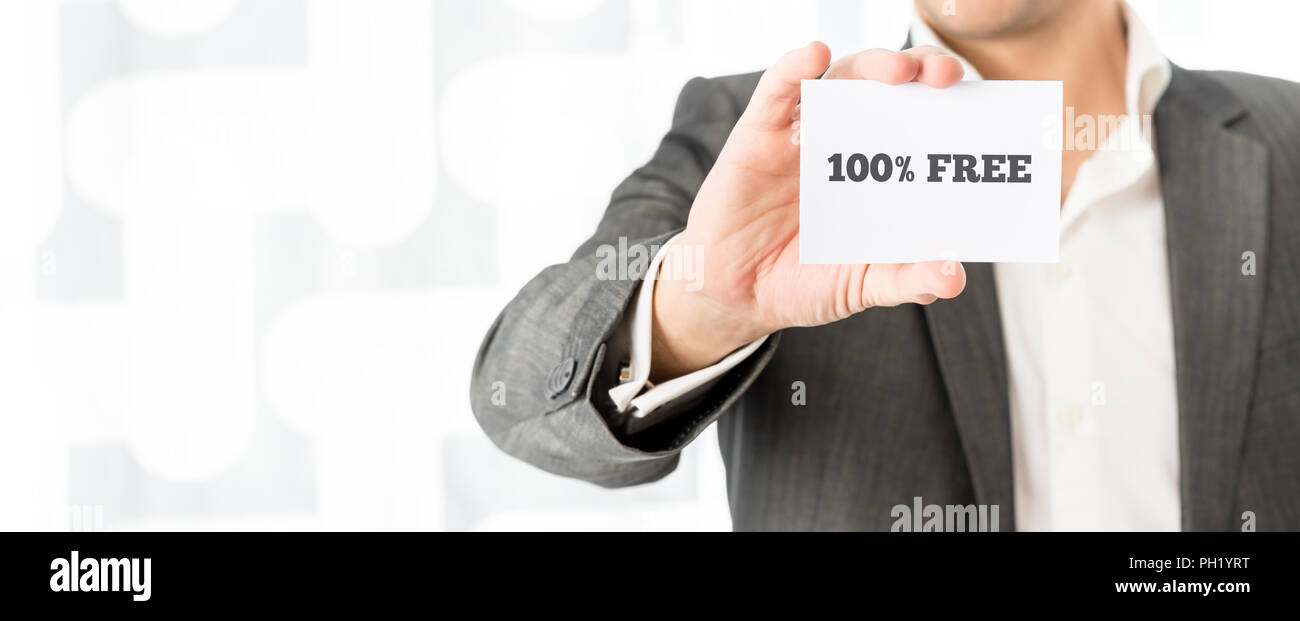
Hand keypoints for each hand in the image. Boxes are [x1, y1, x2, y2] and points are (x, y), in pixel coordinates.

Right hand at [651, 43, 967, 379]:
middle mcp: (844, 142)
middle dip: (920, 70)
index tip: (976, 102)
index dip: (947, 102)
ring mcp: (802, 137)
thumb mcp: (863, 285)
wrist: (738, 297)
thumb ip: (906, 279)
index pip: (920, 118)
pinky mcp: (757, 138)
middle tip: (943, 77)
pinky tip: (814, 56)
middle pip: (887, 86)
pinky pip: (776, 93)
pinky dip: (794, 69)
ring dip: (872, 65)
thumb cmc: (803, 280)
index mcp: (877, 170)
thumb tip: (953, 277)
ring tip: (898, 70)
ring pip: (840, 79)